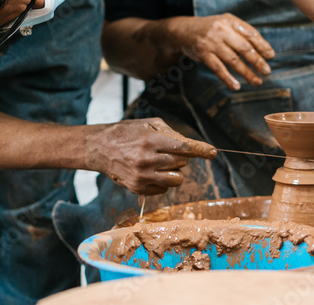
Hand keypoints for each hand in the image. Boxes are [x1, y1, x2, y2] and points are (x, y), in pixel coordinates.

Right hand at [89, 118, 216, 194]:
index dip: (200, 149)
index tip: (213, 152)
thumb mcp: (148, 124)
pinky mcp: (137, 188)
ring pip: (176, 179)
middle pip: (182, 163)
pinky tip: (151, 172)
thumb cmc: (127, 132)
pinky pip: (163, 189)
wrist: (100, 148)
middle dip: (181, 157)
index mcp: (150, 140)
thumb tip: (189, 145)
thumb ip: (170, 133)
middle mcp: (147, 159)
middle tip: (168, 151)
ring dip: (175, 171)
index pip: (183, 146)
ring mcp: (142, 176)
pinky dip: (163, 181)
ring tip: (162, 163)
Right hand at [170, 14, 274, 89]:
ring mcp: (211, 42)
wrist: (184, 30)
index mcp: (230, 21)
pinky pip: (218, 69)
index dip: (262, 45)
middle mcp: (221, 30)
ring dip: (246, 73)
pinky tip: (236, 86)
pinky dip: (228, 79)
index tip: (271, 56)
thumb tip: (263, 50)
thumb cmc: (212, 28)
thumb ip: (242, 32)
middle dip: (257, 61)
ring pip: (233, 60)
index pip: (251, 34)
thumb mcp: (226, 23)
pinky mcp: (203, 54)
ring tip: (257, 81)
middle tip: (267, 71)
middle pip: (244, 48)